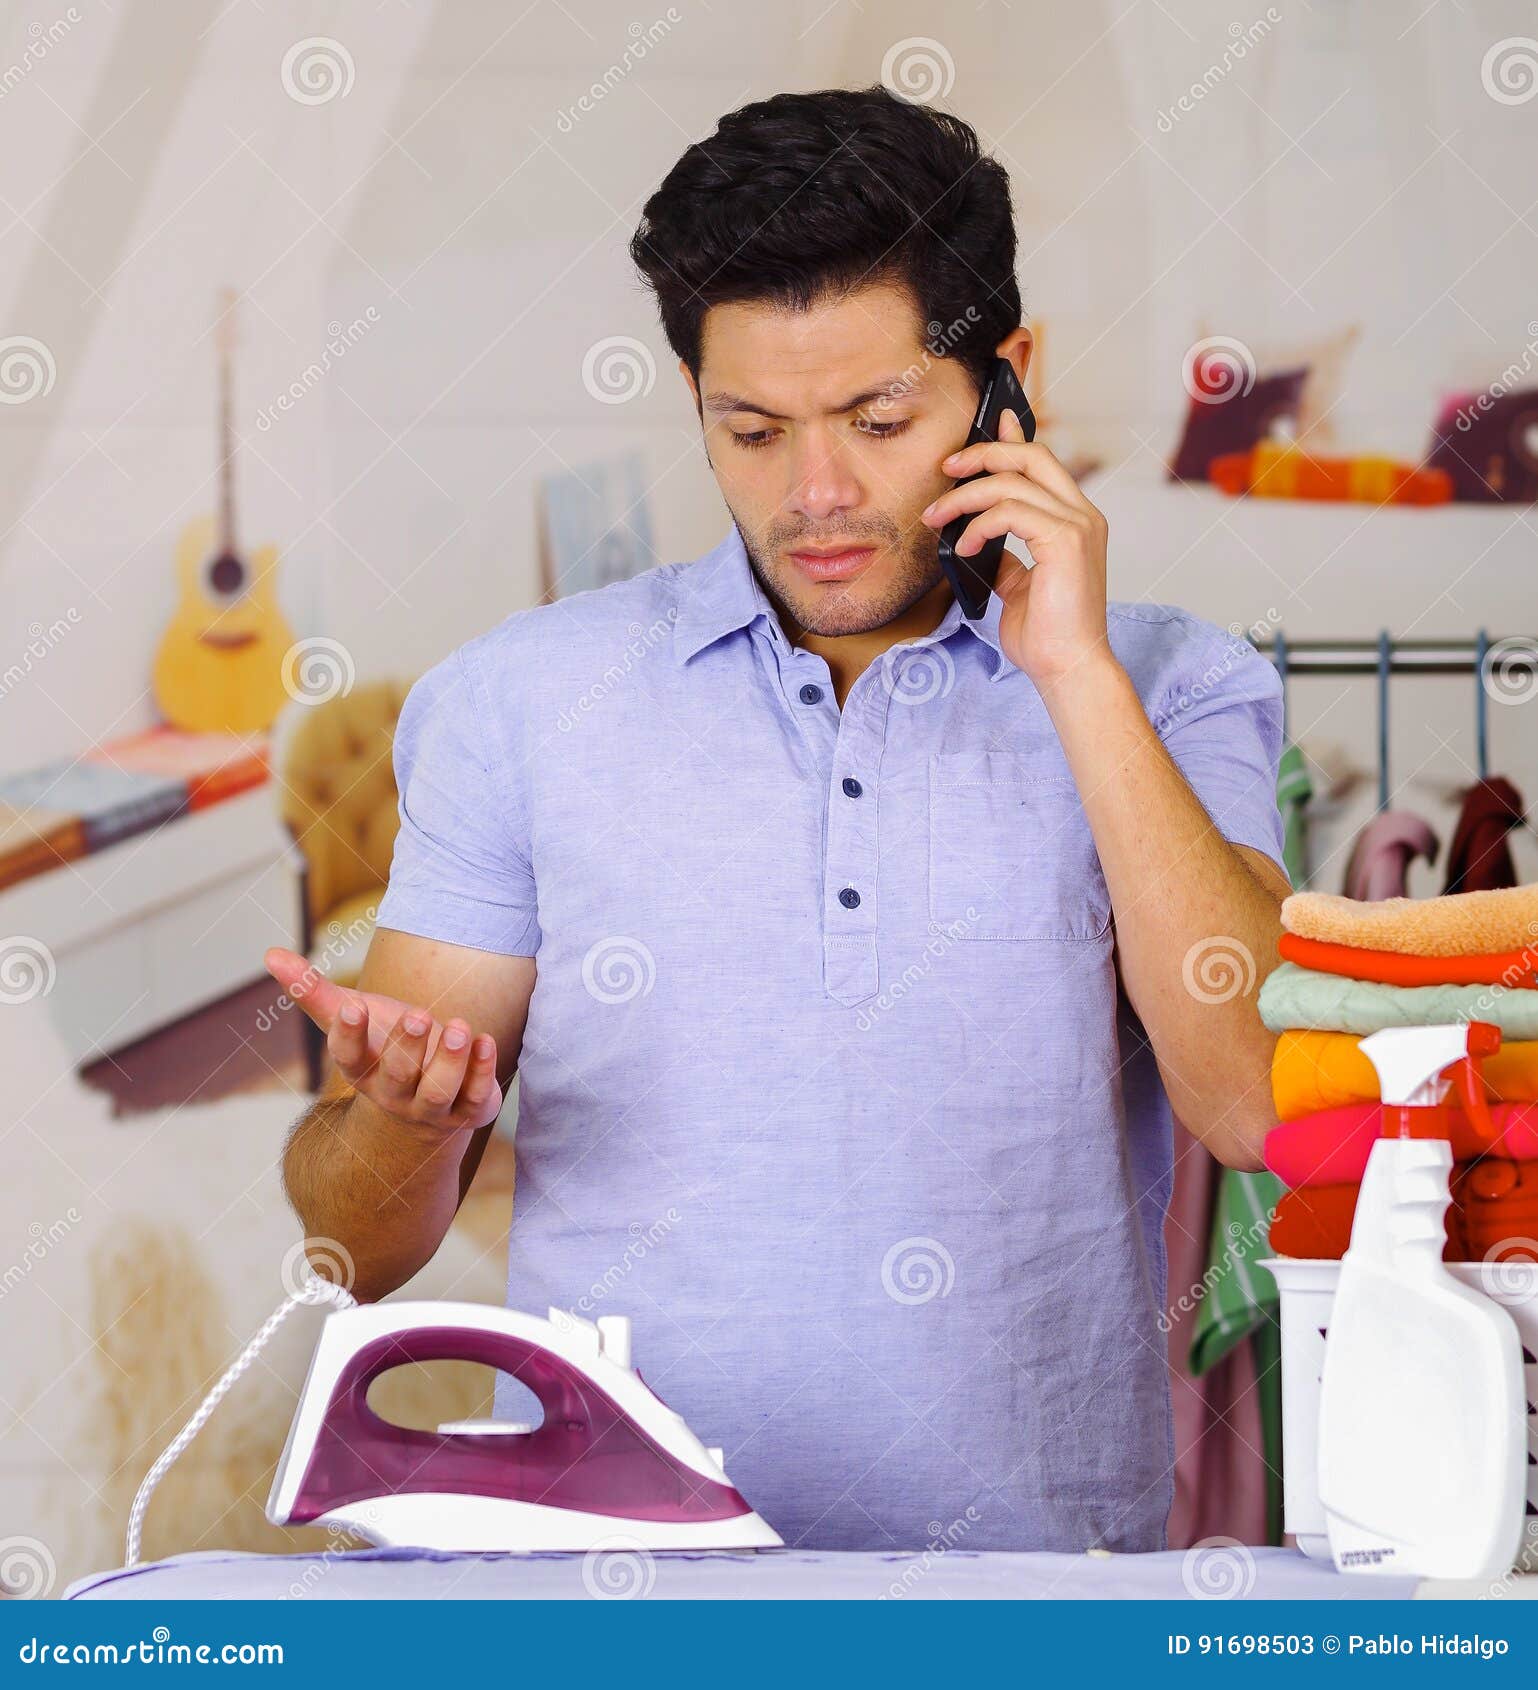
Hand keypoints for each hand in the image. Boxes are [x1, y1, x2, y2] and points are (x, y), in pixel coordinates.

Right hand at [265, 947, 503, 1134]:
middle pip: (396, 1075)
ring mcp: (432, 1106)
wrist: (425, 1097)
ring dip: (448, 1061)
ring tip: (457, 1027)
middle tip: (418, 1013)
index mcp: (362, 1070)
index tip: (354, 1006)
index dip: (348, 1035)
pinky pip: (476, 1096)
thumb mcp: (353, 1017)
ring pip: (438, 1091)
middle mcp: (394, 1093)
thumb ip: (314, 990)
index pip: (348, 1058)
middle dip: (406, 1046)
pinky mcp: (469, 1109)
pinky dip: (483, 1071)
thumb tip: (270, 954)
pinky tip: (486, 1041)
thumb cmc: (383, 1046)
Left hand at [921, 407, 1113, 688]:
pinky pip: (1010, 512)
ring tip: (937, 518)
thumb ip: (1006, 554)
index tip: (991, 419)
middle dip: (982, 453)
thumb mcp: (1018, 585)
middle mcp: (1082, 515)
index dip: (1015, 437)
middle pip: (1031, 456)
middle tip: (946, 468)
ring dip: (964, 496)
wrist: (1066, 668)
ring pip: (1012, 481)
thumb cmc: (1046, 635)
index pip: (1043, 463)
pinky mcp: (1066, 541)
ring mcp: (1078, 525)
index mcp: (1075, 520)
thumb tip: (978, 537)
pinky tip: (964, 545)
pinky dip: (978, 524)